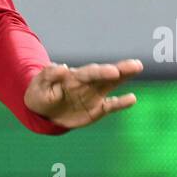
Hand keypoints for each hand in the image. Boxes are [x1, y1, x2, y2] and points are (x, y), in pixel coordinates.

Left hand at [24, 60, 143, 129]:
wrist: (42, 111)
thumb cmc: (40, 93)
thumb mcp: (39, 84)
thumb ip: (50, 75)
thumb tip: (63, 67)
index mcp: (74, 76)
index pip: (90, 73)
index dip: (102, 72)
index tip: (114, 72)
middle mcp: (87, 83)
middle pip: (105, 75)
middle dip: (120, 70)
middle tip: (135, 65)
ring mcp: (94, 95)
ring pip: (112, 85)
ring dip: (124, 77)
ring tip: (137, 67)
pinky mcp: (97, 109)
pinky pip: (110, 106)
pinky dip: (121, 103)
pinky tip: (131, 99)